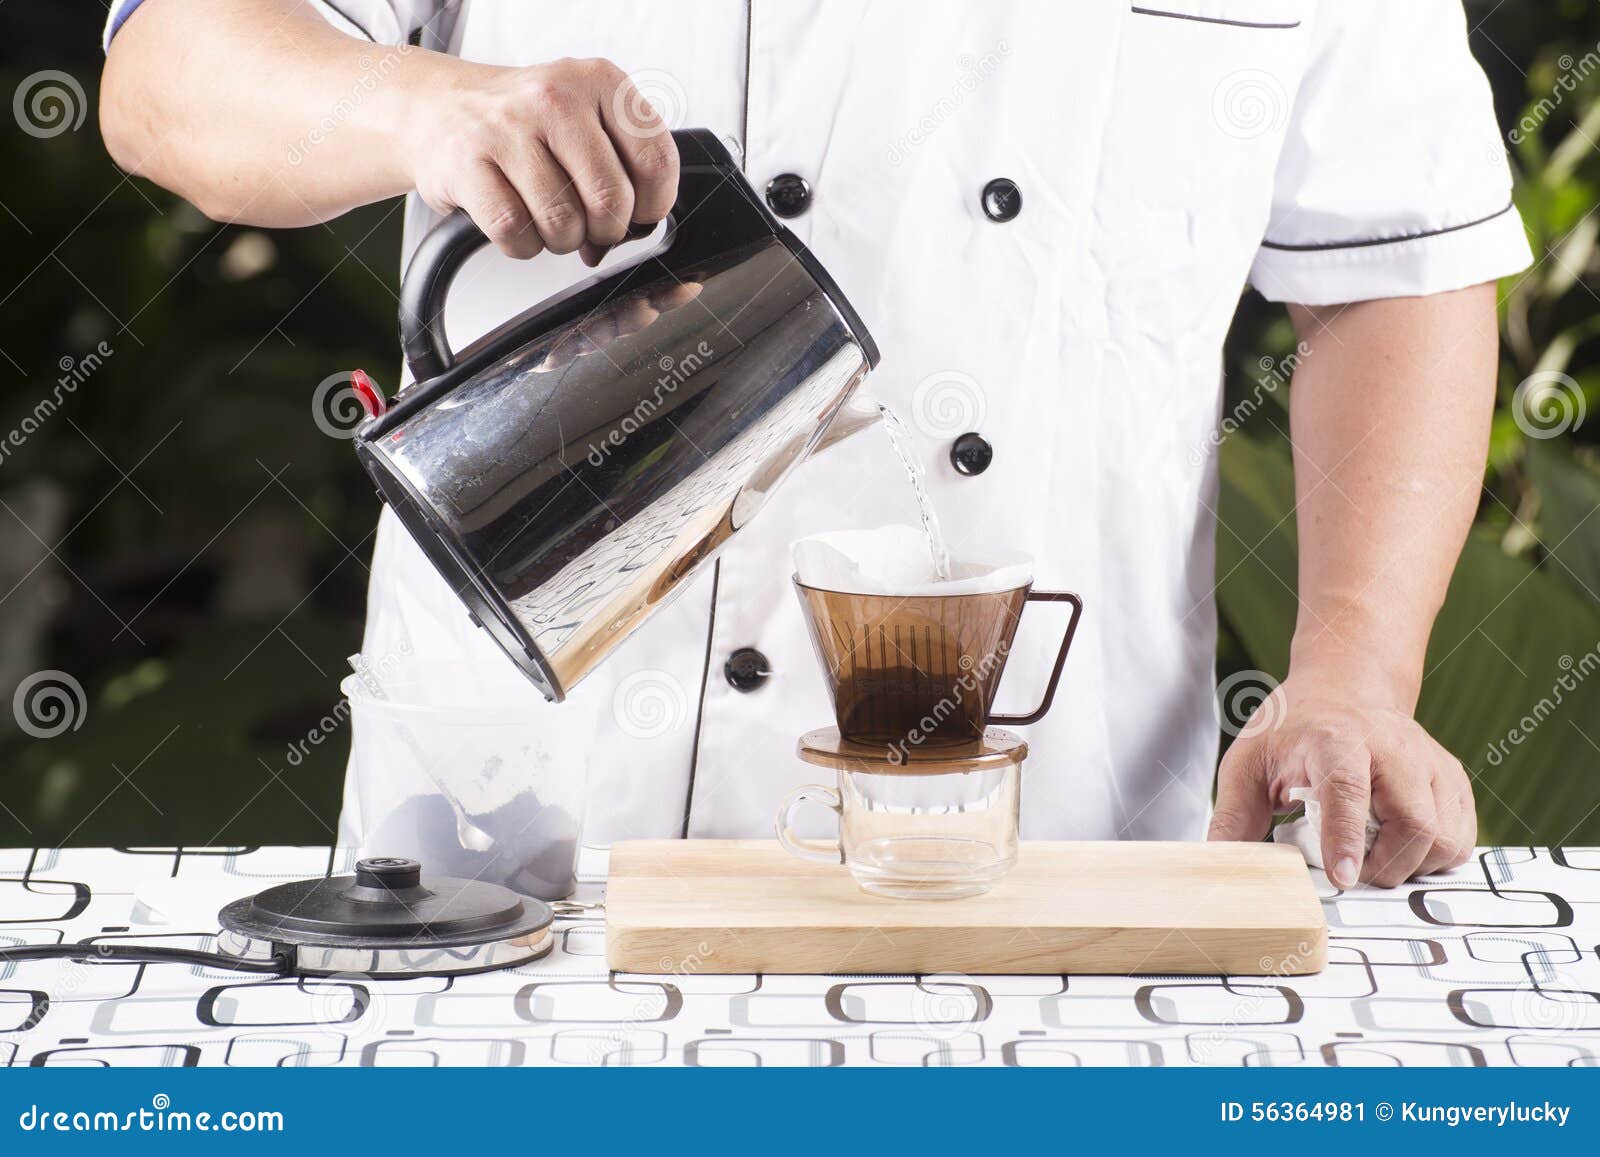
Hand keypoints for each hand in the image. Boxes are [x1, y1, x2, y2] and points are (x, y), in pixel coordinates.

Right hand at [405, 57, 678, 264]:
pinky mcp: (467, 162)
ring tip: (547, 219)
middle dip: (605, 231)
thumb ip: (625, 161)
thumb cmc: (525, 124)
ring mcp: (507, 127)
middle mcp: (555, 97)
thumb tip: (641, 225)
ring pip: (562, 223)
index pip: (655, 161)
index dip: (652, 206)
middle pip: (610, 200)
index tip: (637, 214)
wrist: (440, 109)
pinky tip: (517, 222)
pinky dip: (522, 246)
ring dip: (560, 240)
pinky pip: (515, 233)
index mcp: (599, 81)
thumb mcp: (586, 117)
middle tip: (589, 227)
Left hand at [1207, 673, 1476, 887]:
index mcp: (1335, 740)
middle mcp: (1393, 748)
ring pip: (1445, 838)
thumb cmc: (1295, 730)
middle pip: (1414, 822)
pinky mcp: (1452, 780)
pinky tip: (1400, 846)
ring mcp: (1430, 763)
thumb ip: (1234, 815)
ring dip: (1411, 866)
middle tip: (1350, 871)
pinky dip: (1435, 858)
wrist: (1345, 690)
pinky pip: (1461, 838)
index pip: (1347, 789)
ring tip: (1373, 855)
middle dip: (1384, 866)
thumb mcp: (1248, 762)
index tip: (1343, 877)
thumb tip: (1220, 865)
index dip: (1347, 836)